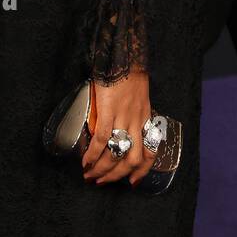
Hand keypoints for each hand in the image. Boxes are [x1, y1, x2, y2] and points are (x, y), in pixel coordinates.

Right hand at [81, 69, 155, 187]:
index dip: (142, 170)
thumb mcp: (136, 95)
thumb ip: (129, 113)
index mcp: (145, 117)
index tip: (132, 182)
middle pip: (132, 159)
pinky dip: (93, 154)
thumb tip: (113, 128)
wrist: (123, 53)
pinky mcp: (109, 110)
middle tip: (102, 182)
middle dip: (117, 176)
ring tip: (90, 175)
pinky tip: (85, 161)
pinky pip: (102, 139)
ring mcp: (124, 116)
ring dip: (103, 169)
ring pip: (117, 153)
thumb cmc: (128, 71)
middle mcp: (137, 120)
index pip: (150, 150)